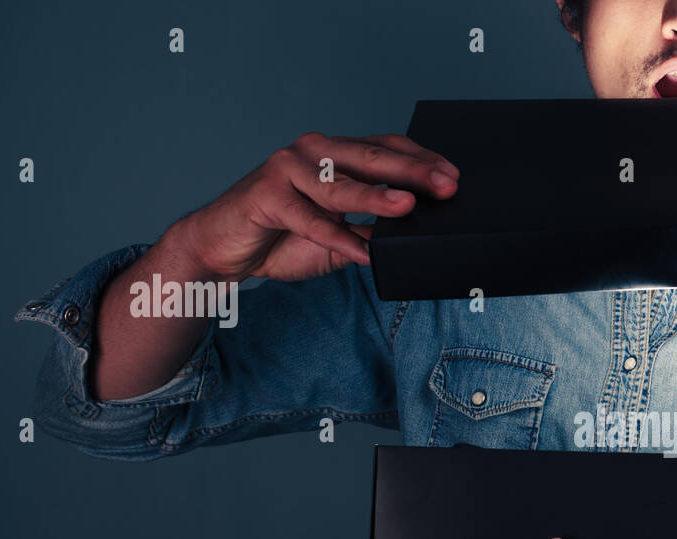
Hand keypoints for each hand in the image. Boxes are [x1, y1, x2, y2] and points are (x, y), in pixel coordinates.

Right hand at [167, 131, 459, 283]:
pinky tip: (364, 253)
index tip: (453, 176)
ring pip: (340, 185)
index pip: (384, 148)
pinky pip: (309, 220)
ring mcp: (286, 169)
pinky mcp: (266, 195)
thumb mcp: (337, 238)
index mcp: (333, 154)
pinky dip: (338, 238)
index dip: (420, 160)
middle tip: (446, 186)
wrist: (223, 247)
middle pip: (370, 158)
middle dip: (412, 173)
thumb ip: (369, 233)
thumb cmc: (282, 236)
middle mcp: (312, 153)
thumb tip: (412, 238)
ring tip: (407, 206)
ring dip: (375, 197)